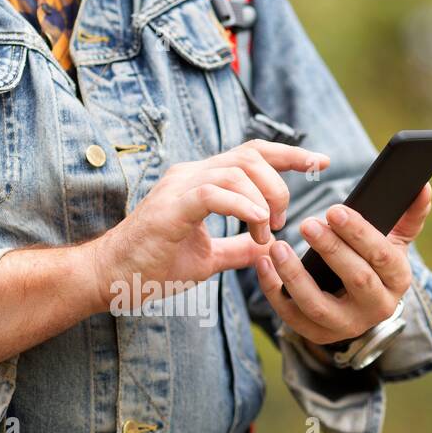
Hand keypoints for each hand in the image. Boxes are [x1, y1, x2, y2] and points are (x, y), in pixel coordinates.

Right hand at [88, 140, 329, 306]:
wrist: (110, 278)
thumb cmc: (151, 267)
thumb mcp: (207, 258)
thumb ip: (237, 248)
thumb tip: (268, 246)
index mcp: (201, 182)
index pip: (251, 154)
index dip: (290, 155)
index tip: (321, 163)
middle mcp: (191, 175)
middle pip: (251, 154)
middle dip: (282, 182)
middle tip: (282, 221)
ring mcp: (180, 186)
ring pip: (237, 169)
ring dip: (264, 200)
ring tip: (264, 230)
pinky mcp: (171, 206)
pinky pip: (215, 192)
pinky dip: (243, 206)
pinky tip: (254, 225)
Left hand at [255, 183, 431, 344]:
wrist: (358, 305)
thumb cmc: (375, 264)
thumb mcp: (395, 242)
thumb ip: (409, 214)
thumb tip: (422, 185)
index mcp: (398, 281)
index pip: (382, 257)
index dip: (359, 233)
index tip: (335, 209)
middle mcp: (376, 308)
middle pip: (355, 279)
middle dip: (330, 250)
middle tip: (306, 223)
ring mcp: (344, 325)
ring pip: (317, 304)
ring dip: (294, 275)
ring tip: (276, 246)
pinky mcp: (316, 334)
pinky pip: (290, 315)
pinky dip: (273, 289)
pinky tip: (262, 262)